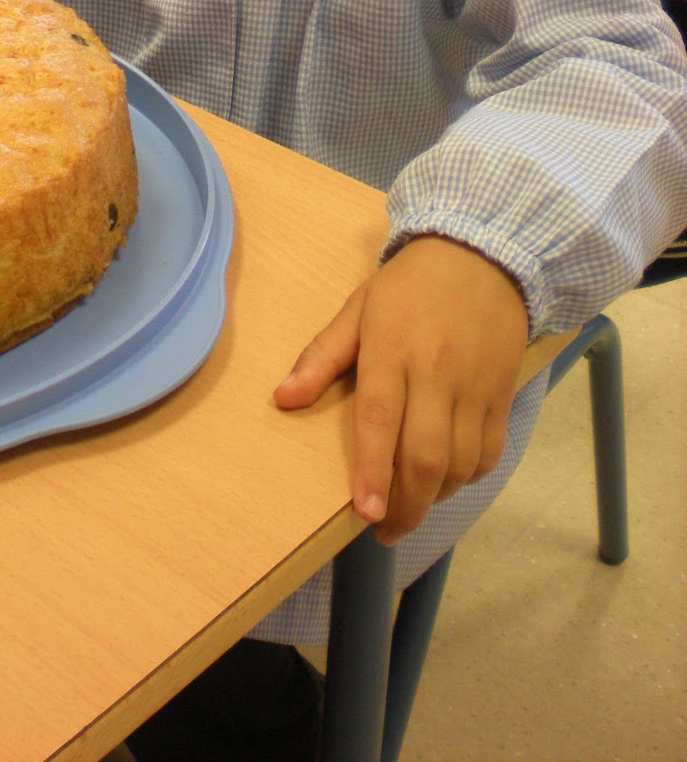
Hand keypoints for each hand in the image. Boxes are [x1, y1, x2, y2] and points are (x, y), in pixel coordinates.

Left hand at [273, 236, 528, 543]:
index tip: (365, 512)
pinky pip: (490, 451)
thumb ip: (322, 356)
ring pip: (461, 462)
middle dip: (407, 505)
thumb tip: (283, 398)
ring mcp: (475, 386)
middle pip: (427, 456)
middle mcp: (437, 373)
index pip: (381, 420)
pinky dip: (469, 476)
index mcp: (392, 350)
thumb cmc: (410, 286)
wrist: (483, 256)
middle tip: (386, 529)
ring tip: (411, 505)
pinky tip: (448, 479)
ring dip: (436, 495)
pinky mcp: (503, 393)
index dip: (374, 471)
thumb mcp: (358, 309)